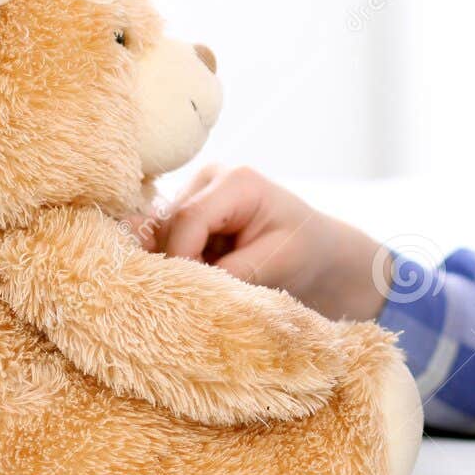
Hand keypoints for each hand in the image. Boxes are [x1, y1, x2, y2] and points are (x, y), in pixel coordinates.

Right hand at [122, 164, 394, 321]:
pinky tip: (195, 277)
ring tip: (208, 284)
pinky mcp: (185, 210)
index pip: (188, 219)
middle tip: (199, 296)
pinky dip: (176, 262)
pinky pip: (164, 240)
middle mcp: (210, 177)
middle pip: (168, 225)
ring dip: (177, 265)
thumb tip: (186, 286)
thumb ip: (232, 271)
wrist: (314, 249)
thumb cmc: (303, 251)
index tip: (191, 295)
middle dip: (177, 265)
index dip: (181, 258)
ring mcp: (194, 191)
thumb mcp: (276, 264)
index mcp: (238, 181)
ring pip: (161, 235)